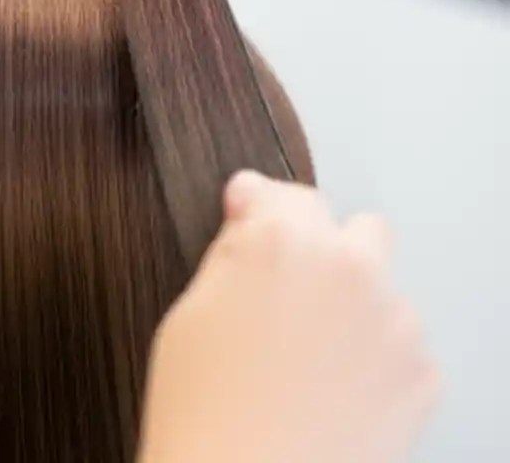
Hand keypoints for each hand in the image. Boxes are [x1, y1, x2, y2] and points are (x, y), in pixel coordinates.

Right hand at [137, 172, 438, 462]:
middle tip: (285, 300)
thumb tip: (249, 207)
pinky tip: (329, 390)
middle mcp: (348, 268)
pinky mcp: (420, 372)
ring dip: (353, 309)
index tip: (251, 225)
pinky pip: (400, 346)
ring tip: (304, 360)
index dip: (262, 213)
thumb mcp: (187, 314)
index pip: (285, 195)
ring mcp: (394, 321)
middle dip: (325, 253)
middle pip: (355, 230)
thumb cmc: (202, 411)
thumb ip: (229, 251)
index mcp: (281, 242)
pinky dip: (373, 360)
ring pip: (381, 291)